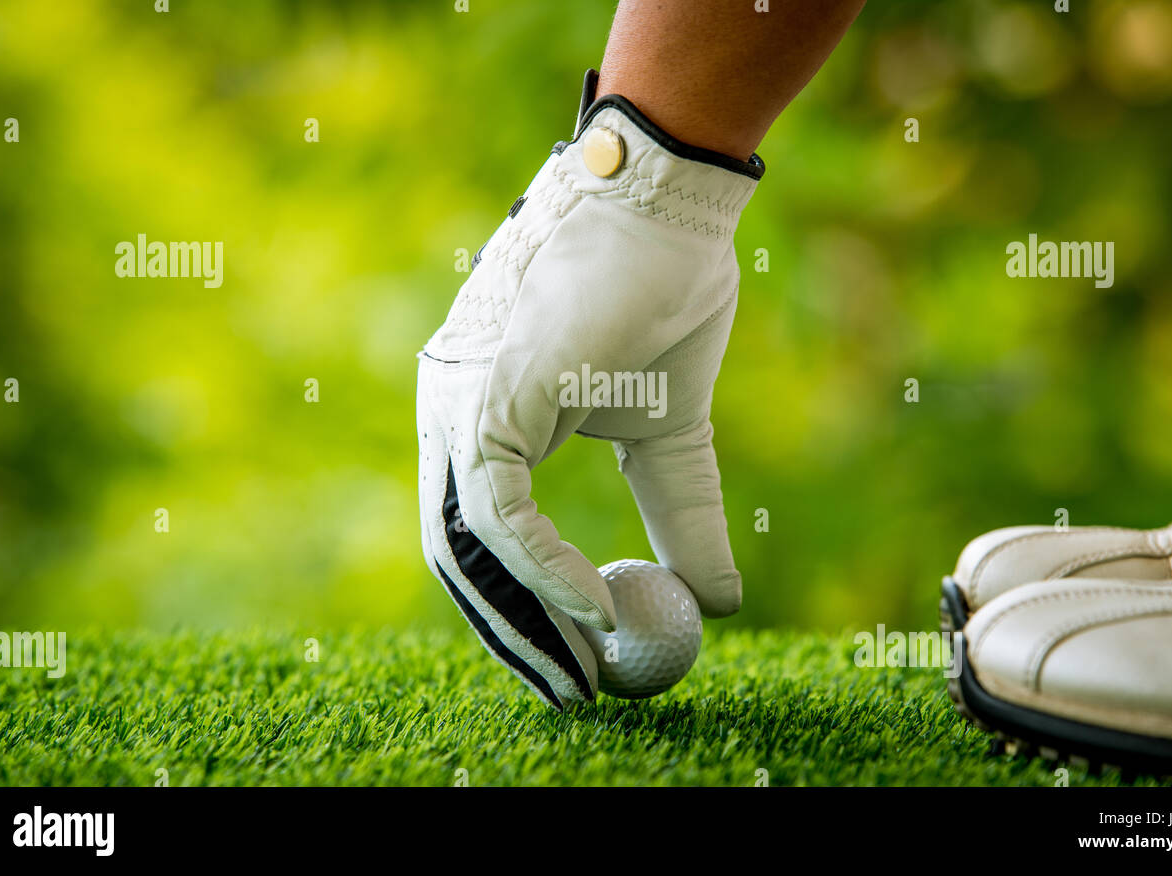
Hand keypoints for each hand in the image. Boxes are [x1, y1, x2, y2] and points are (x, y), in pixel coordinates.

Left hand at [416, 72, 762, 707]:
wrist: (669, 210)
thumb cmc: (659, 298)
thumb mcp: (669, 435)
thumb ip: (679, 513)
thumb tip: (721, 600)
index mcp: (482, 418)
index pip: (482, 539)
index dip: (524, 609)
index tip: (579, 661)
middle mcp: (451, 414)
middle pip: (459, 559)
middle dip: (515, 638)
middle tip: (573, 695)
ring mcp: (460, 405)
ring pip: (468, 547)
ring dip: (526, 624)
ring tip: (587, 676)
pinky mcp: (488, 397)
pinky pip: (502, 515)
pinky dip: (547, 574)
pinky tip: (600, 614)